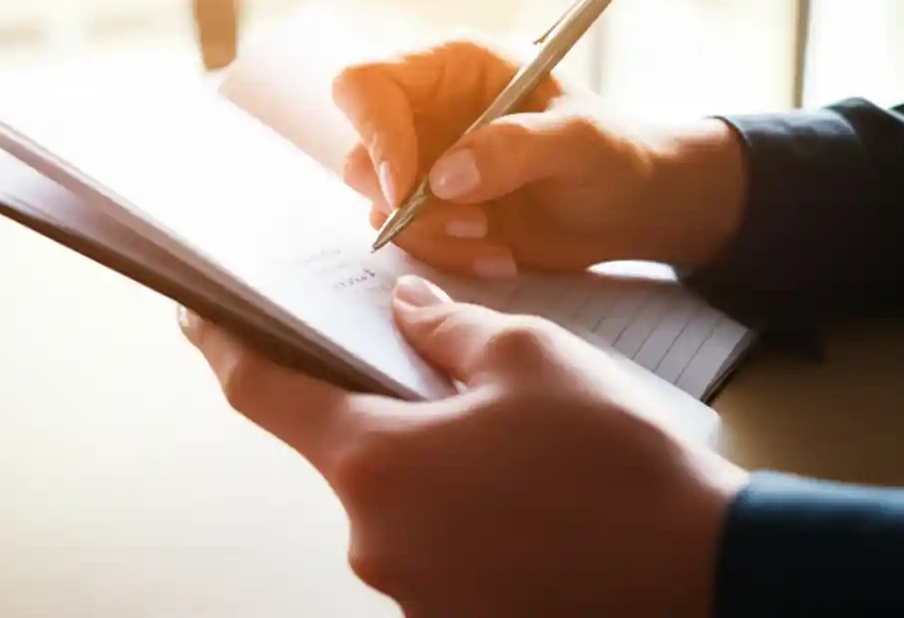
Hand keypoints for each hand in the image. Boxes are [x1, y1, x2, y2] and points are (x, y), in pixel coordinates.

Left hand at [179, 275, 747, 616]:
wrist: (708, 575)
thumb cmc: (620, 465)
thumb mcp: (532, 359)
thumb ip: (448, 331)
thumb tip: (410, 313)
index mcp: (378, 466)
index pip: (265, 393)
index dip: (222, 345)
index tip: (195, 316)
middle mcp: (377, 542)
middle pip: (349, 451)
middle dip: (380, 406)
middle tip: (442, 377)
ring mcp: (416, 596)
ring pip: (401, 503)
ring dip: (432, 465)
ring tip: (513, 445)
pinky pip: (438, 548)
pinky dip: (461, 511)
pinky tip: (523, 493)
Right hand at [332, 40, 747, 276]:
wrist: (631, 207)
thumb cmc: (614, 153)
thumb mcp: (580, 140)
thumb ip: (514, 147)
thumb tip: (443, 178)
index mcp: (451, 65)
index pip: (366, 85)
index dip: (374, 135)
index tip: (407, 189)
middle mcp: (425, 112)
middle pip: (357, 154)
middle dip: (405, 203)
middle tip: (471, 222)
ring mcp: (424, 164)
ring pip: (378, 207)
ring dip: (431, 236)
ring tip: (495, 240)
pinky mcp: (433, 213)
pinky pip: (409, 242)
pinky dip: (447, 258)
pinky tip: (499, 256)